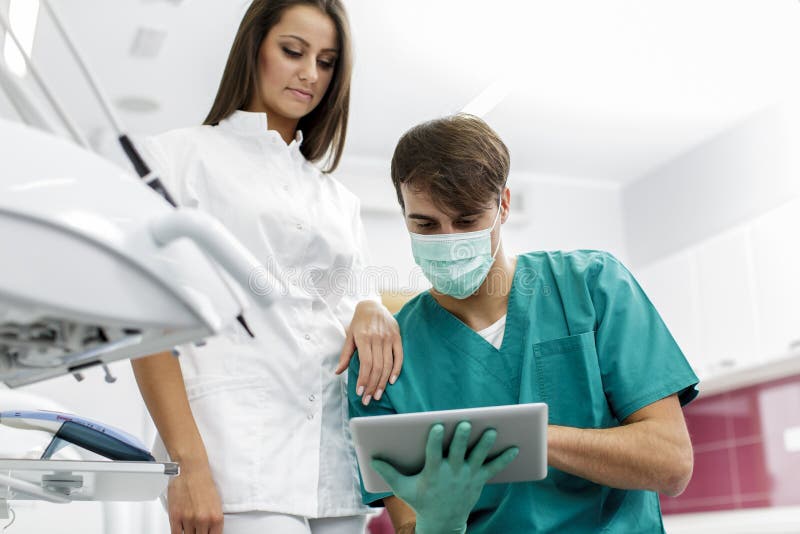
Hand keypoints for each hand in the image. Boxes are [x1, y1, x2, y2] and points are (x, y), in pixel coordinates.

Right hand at [167, 462, 223, 533]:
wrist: (191, 469)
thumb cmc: (203, 482)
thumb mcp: (216, 503)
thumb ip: (212, 519)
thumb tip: (210, 530)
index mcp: (216, 517)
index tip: (207, 533)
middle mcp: (203, 519)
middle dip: (199, 533)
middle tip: (198, 529)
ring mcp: (188, 519)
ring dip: (189, 532)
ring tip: (190, 525)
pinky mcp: (175, 516)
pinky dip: (178, 532)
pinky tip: (181, 529)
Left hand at [335, 299, 402, 404]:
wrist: (373, 306)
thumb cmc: (359, 322)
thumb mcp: (350, 335)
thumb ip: (345, 354)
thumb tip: (338, 372)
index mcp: (364, 338)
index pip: (365, 364)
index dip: (364, 380)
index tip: (360, 393)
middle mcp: (377, 338)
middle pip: (377, 367)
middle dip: (372, 386)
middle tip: (369, 399)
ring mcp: (389, 338)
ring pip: (388, 365)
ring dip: (383, 382)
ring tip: (378, 395)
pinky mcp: (397, 338)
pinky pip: (399, 357)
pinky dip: (396, 370)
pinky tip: (391, 381)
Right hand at [372, 422, 518, 533]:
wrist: (442, 523)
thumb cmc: (421, 500)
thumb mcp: (403, 488)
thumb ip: (389, 472)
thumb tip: (372, 458)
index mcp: (433, 473)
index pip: (434, 454)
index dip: (436, 439)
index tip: (437, 425)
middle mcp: (451, 474)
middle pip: (458, 453)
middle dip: (462, 439)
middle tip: (467, 423)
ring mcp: (467, 477)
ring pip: (478, 458)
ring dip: (485, 444)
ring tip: (492, 430)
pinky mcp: (479, 481)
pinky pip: (493, 468)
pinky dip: (504, 459)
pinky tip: (515, 448)